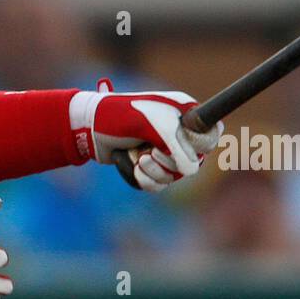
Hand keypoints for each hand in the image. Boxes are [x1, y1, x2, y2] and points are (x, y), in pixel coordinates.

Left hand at [70, 79, 222, 191]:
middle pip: (194, 162)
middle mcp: (177, 134)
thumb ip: (176, 147)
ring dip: (154, 172)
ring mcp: (163, 152)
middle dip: (169, 162)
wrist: (88, 127)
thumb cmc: (119, 117)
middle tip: (151, 151)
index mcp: (184, 114)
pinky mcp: (148, 167)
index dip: (202, 145)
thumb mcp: (152, 126)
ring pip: (174, 176)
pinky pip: (157, 184)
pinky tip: (133, 166)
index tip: (185, 146)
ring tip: (138, 158)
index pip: (211, 135)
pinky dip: (144, 179)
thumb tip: (191, 172)